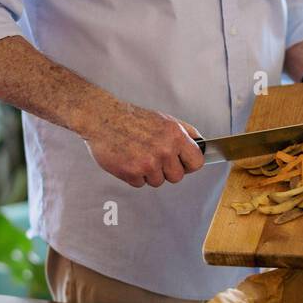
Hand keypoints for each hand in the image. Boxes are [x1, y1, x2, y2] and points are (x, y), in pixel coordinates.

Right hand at [81, 103, 204, 187]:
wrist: (102, 118)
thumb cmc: (131, 118)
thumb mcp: (164, 119)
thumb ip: (184, 132)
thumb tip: (200, 144)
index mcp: (175, 135)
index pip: (197, 162)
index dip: (189, 164)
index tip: (183, 164)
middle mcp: (164, 149)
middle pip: (178, 177)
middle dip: (167, 171)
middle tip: (155, 158)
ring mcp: (148, 162)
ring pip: (158, 182)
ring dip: (149, 173)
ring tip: (138, 156)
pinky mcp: (132, 172)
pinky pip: (140, 183)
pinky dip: (134, 175)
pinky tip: (128, 159)